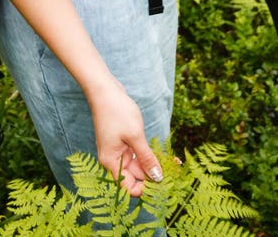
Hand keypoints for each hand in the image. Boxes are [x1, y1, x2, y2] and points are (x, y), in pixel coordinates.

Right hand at [88, 78, 162, 196]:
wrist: (105, 89)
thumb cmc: (117, 111)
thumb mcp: (135, 135)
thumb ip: (146, 158)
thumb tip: (157, 178)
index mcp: (111, 161)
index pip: (127, 186)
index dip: (143, 188)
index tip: (161, 182)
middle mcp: (112, 159)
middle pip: (133, 176)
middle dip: (152, 176)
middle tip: (173, 172)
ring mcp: (117, 150)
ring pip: (137, 165)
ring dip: (152, 165)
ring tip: (172, 163)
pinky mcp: (121, 141)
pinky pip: (136, 154)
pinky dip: (147, 154)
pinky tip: (163, 155)